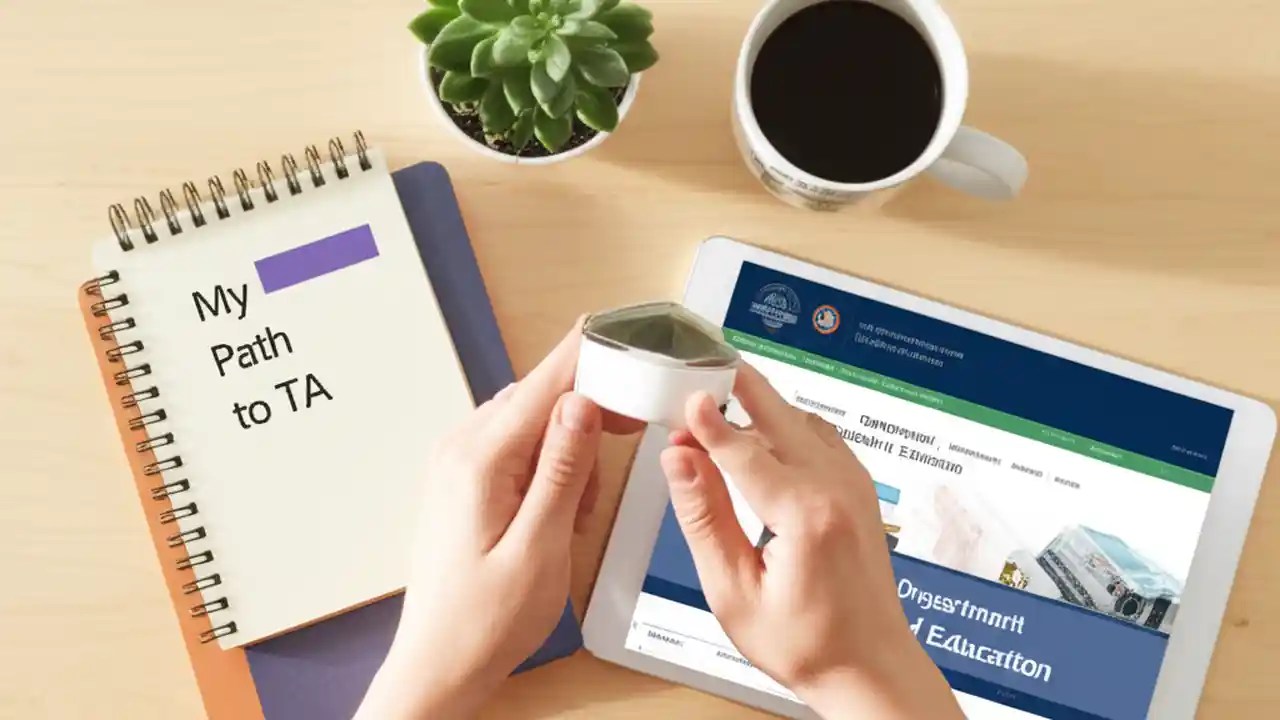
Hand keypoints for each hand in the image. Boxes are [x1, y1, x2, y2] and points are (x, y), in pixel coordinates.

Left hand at [356, 322, 639, 719]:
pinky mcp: (464, 479)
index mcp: (479, 459)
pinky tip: (555, 512)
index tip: (627, 331)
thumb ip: (562, 471)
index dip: (592, 356)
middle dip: (588, 418)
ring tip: (572, 515)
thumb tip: (581, 403)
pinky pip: (518, 448)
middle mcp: (461, 448)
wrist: (438, 664)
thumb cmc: (483, 621)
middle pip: (542, 397)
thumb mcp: (540, 548)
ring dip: (568, 453)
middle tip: (622, 446)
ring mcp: (458, 462)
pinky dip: (548, 469)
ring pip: (533, 423)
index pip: (544, 383)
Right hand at [661, 365, 962, 719]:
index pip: (744, 450)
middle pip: (779, 416)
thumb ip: (705, 518)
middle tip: (701, 368)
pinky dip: (786, 427)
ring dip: (760, 407)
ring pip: (801, 423)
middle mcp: (837, 490)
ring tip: (716, 405)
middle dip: (737, 389)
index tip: (683, 396)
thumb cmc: (805, 644)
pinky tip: (759, 437)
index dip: (708, 420)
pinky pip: (820, 439)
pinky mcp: (858, 492)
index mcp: (805, 515)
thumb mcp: (733, 591)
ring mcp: (854, 487)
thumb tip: (679, 461)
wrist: (869, 669)